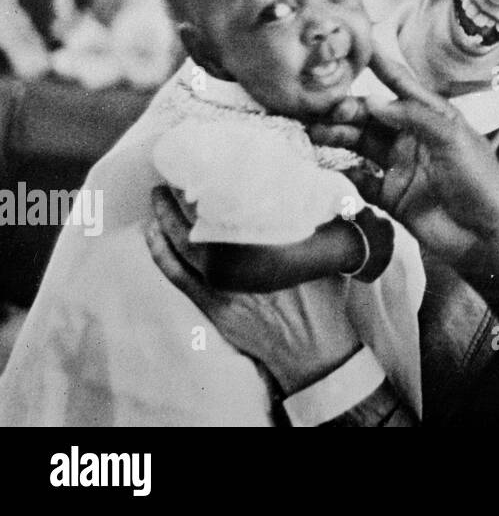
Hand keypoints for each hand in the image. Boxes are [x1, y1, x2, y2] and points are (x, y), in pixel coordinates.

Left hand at [144, 186, 360, 394]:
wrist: (315, 352)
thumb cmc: (326, 301)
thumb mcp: (327, 256)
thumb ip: (315, 227)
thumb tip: (309, 192)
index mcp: (274, 247)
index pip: (237, 208)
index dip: (216, 185)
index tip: (206, 164)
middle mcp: (245, 265)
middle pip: (204, 223)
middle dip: (183, 197)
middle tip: (172, 173)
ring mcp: (225, 287)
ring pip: (185, 247)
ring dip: (166, 220)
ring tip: (157, 197)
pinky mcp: (215, 307)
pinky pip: (178, 276)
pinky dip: (161, 253)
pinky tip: (152, 236)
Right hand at [310, 48, 498, 273]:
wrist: (484, 239)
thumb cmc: (479, 184)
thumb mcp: (453, 140)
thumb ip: (414, 117)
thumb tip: (374, 101)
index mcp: (435, 119)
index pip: (404, 87)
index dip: (383, 67)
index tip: (361, 47)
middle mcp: (414, 138)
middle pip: (376, 116)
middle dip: (351, 109)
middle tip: (327, 110)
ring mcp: (402, 167)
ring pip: (363, 143)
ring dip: (340, 136)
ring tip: (316, 132)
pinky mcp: (392, 196)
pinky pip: (361, 178)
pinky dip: (344, 170)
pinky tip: (328, 162)